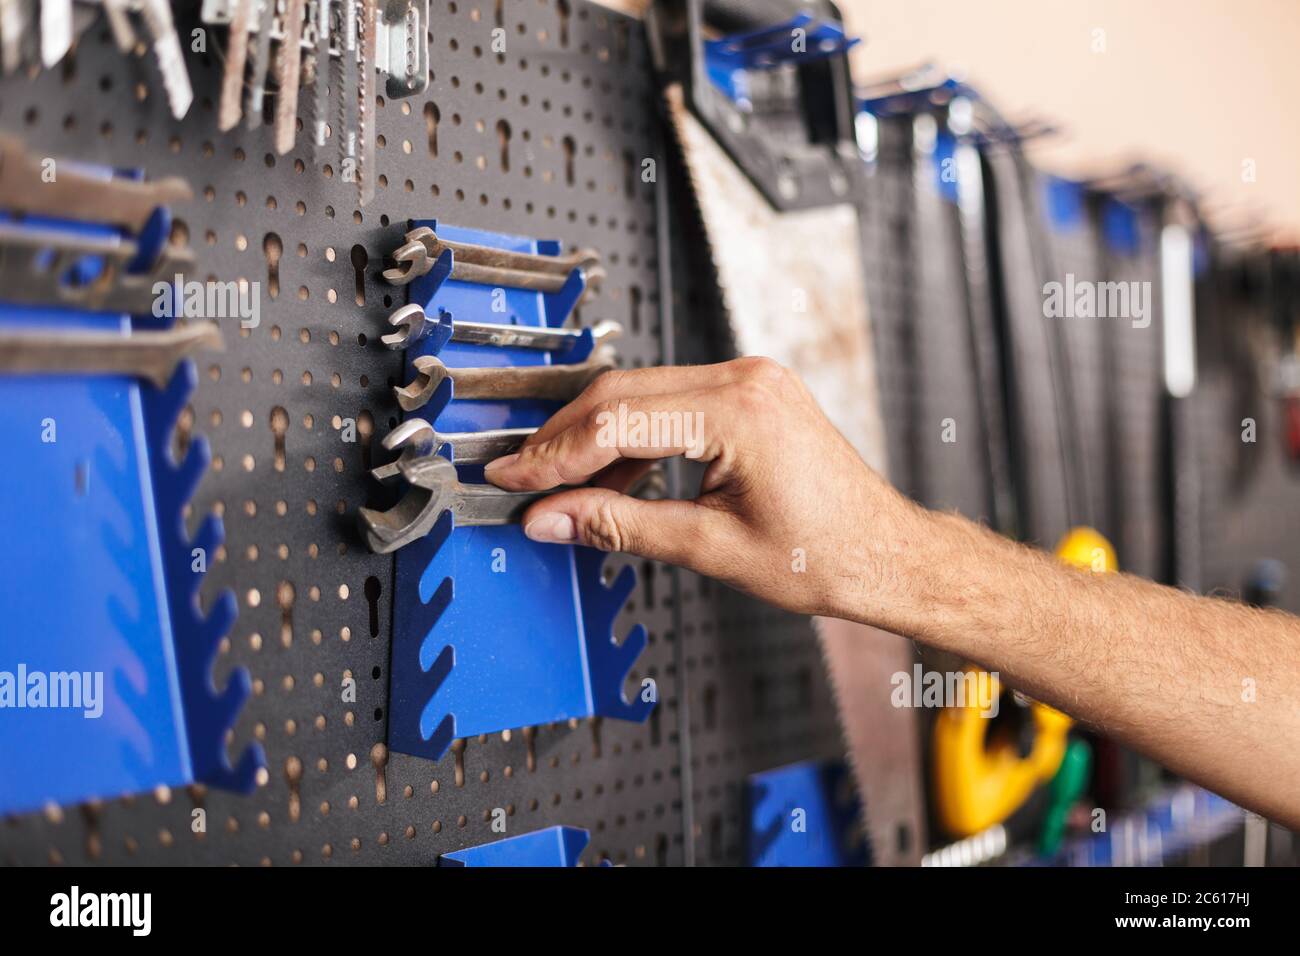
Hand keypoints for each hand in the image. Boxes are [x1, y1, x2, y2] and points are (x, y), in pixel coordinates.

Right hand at [484, 357, 925, 619]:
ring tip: (554, 483)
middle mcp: (745, 380)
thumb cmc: (827, 555)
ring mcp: (750, 381)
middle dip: (562, 438)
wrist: (885, 555)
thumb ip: (621, 526)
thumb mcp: (710, 548)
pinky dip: (632, 437)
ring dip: (593, 436)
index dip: (554, 455)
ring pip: (640, 393)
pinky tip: (606, 475)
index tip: (513, 477)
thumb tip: (554, 518)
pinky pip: (671, 403)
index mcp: (739, 410)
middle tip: (518, 475)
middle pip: (621, 393)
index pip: (617, 420)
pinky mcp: (750, 395)